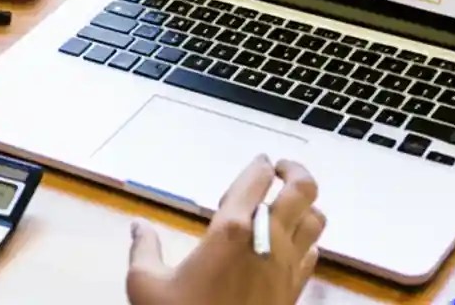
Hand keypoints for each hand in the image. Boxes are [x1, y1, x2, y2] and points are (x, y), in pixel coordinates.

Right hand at [126, 157, 324, 304]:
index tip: (259, 162)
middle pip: (303, 190)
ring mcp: (286, 268)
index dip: (260, 166)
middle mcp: (267, 242)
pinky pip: (313, 254)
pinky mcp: (294, 292)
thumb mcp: (145, 285)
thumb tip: (138, 226)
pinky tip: (290, 245)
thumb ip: (143, 249)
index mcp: (230, 231)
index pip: (256, 181)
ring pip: (316, 221)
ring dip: (305, 207)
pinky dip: (307, 241)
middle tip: (282, 170)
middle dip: (296, 172)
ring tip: (288, 206)